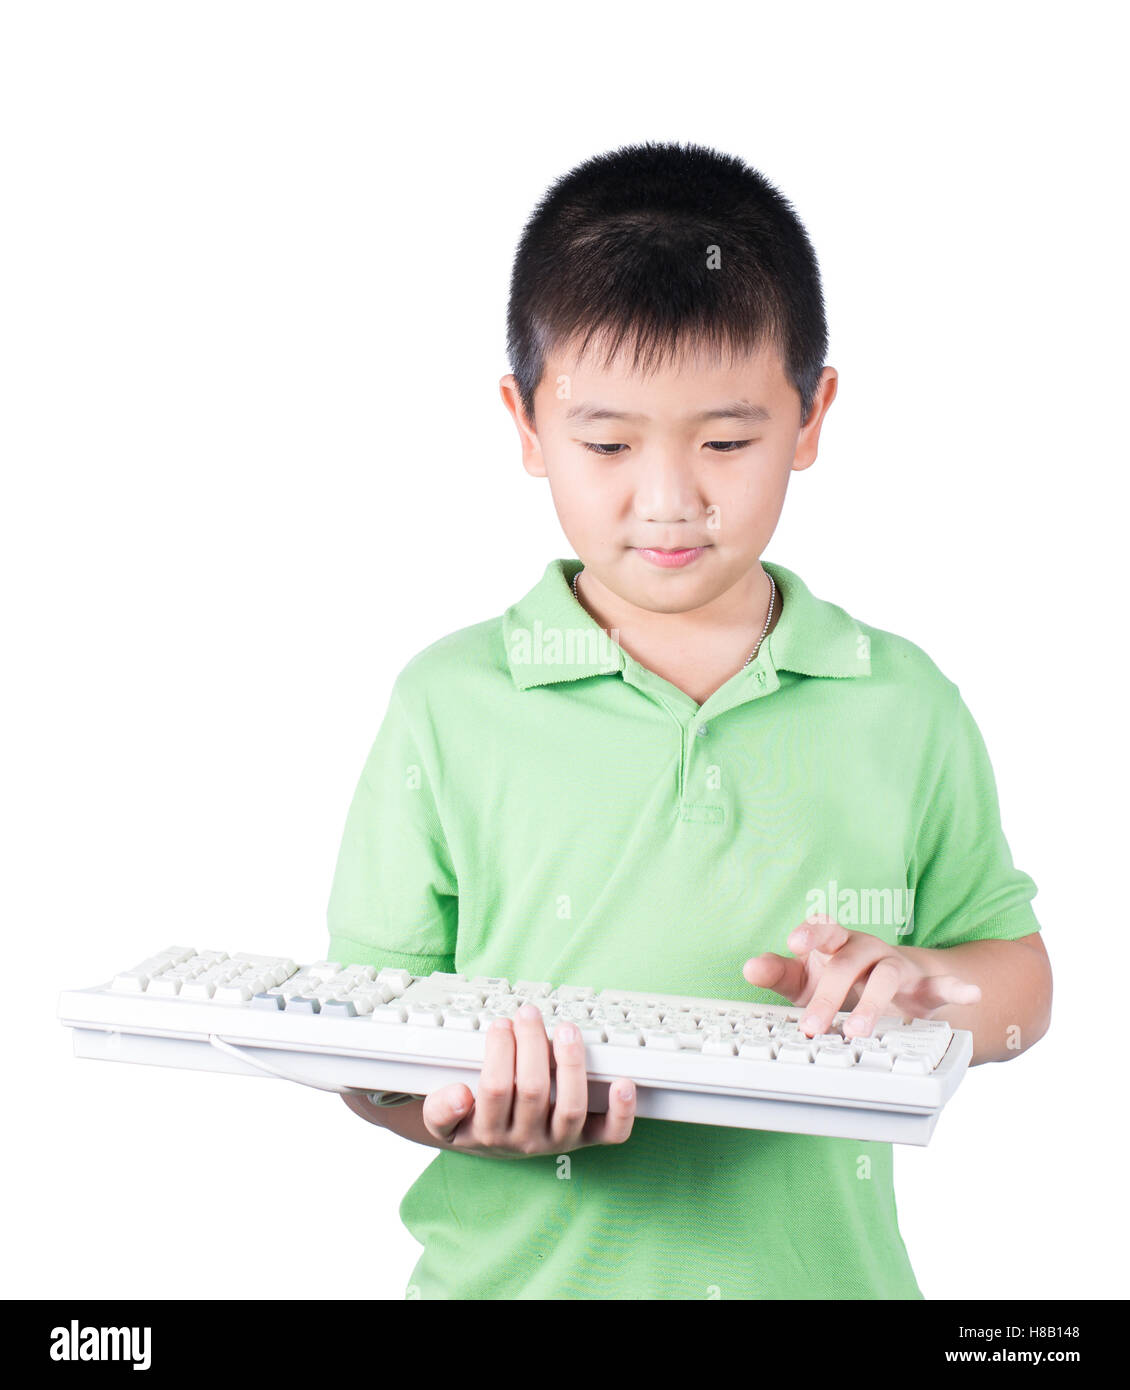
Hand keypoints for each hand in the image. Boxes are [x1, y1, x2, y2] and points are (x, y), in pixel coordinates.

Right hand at [421, 1005, 636, 1156]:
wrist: (488, 1146)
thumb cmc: (470, 1120)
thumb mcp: (440, 1121)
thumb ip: (439, 1110)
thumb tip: (459, 1094)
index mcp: (488, 1131)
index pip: (494, 1089)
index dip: (499, 1052)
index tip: (500, 1023)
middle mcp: (525, 1140)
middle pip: (532, 1090)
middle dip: (531, 1044)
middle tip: (528, 1014)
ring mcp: (558, 1140)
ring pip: (570, 1107)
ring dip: (572, 1064)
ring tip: (565, 1030)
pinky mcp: (584, 1140)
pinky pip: (610, 1134)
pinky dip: (621, 1111)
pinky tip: (623, 1083)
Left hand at [742, 914, 981, 1038]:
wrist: (891, 987)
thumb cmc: (838, 980)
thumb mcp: (804, 980)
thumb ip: (777, 973)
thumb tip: (749, 967)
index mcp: (836, 943)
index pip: (823, 930)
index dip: (811, 933)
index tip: (795, 943)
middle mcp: (867, 949)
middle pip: (848, 964)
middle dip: (829, 996)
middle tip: (811, 1026)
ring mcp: (897, 965)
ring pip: (887, 976)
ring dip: (873, 1004)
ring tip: (856, 1031)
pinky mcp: (924, 987)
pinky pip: (943, 984)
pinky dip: (957, 987)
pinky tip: (968, 992)